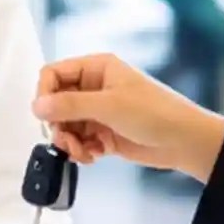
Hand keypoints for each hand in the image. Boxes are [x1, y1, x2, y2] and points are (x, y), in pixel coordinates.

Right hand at [33, 53, 223, 179]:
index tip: (46, 116)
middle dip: (58, 124)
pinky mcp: (104, 133)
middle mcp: (96, 87)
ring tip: (82, 151)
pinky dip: (81, 150)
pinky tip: (93, 155)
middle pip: (57, 103)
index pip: (54, 73)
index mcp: (97, 68)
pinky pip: (79, 141)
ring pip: (66, 125)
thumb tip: (38, 105)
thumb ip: (70, 105)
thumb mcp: (110, 105)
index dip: (45, 94)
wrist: (185, 141)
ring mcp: (100, 111)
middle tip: (66, 139)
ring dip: (69, 141)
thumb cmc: (158, 113)